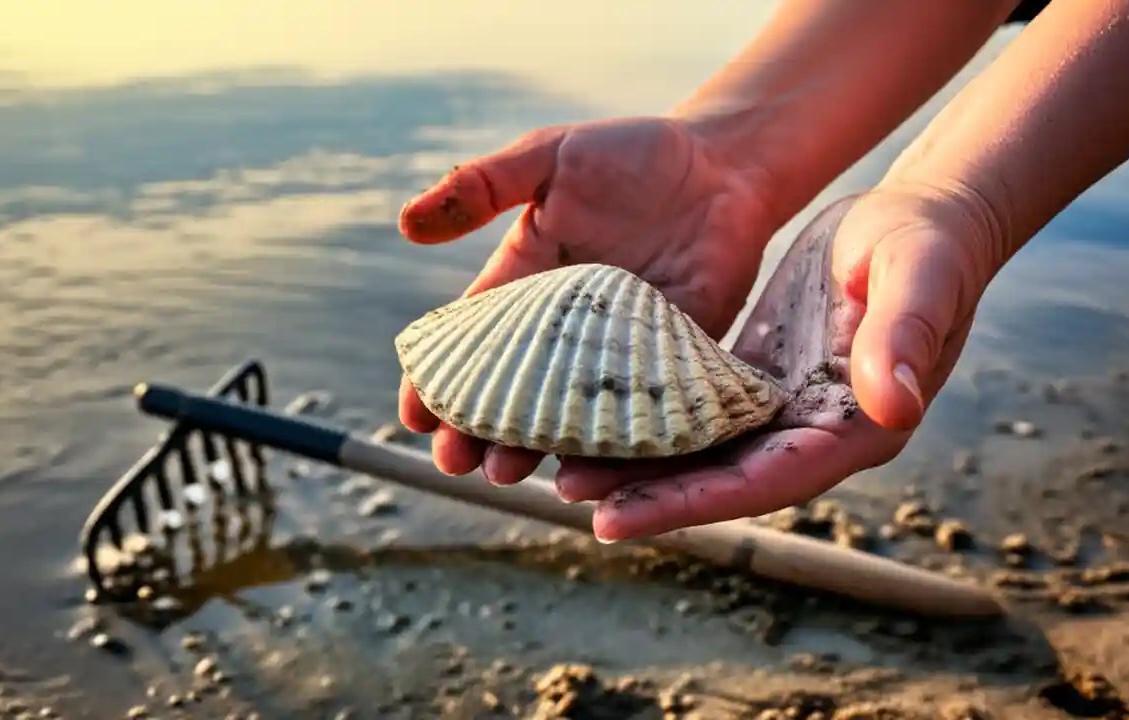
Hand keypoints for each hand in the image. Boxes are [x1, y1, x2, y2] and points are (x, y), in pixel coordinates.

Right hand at [396, 115, 784, 482]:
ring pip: (567, 415)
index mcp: (526, 284)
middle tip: (452, 461)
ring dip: (533, 448)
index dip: (438, 381)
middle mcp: (567, 330)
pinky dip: (612, 442)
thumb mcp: (548, 158)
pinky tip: (588, 467)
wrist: (724, 164)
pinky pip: (638, 410)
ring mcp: (618, 352)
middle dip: (476, 431)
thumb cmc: (632, 156)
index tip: (412, 416)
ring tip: (507, 472)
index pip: (472, 343)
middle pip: (512, 392)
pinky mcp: (673, 363)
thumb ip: (481, 186)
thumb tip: (405, 225)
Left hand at [556, 185, 1000, 540]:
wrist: (925, 221)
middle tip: (563, 493)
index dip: (687, 503)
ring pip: (703, 450)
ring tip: (562, 464)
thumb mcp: (918, 278)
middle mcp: (815, 432)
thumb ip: (904, 338)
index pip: (760, 482)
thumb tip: (893, 407)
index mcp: (855, 427)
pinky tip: (599, 412)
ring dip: (638, 462)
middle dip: (644, 493)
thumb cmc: (930, 244)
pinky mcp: (761, 378)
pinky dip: (654, 418)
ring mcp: (787, 410)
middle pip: (719, 479)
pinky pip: (700, 410)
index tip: (613, 519)